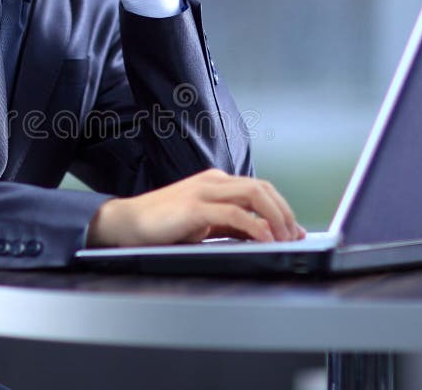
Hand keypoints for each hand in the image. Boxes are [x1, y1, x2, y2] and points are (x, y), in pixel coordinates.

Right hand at [86, 169, 306, 247]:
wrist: (126, 223)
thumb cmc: (162, 225)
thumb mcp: (203, 224)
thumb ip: (230, 225)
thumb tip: (263, 235)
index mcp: (215, 182)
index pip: (259, 189)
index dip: (281, 208)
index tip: (294, 230)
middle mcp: (212, 181)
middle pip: (262, 188)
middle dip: (284, 212)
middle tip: (295, 236)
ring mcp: (203, 192)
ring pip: (254, 194)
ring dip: (276, 217)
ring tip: (285, 238)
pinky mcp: (194, 208)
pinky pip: (234, 214)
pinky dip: (255, 226)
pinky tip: (264, 239)